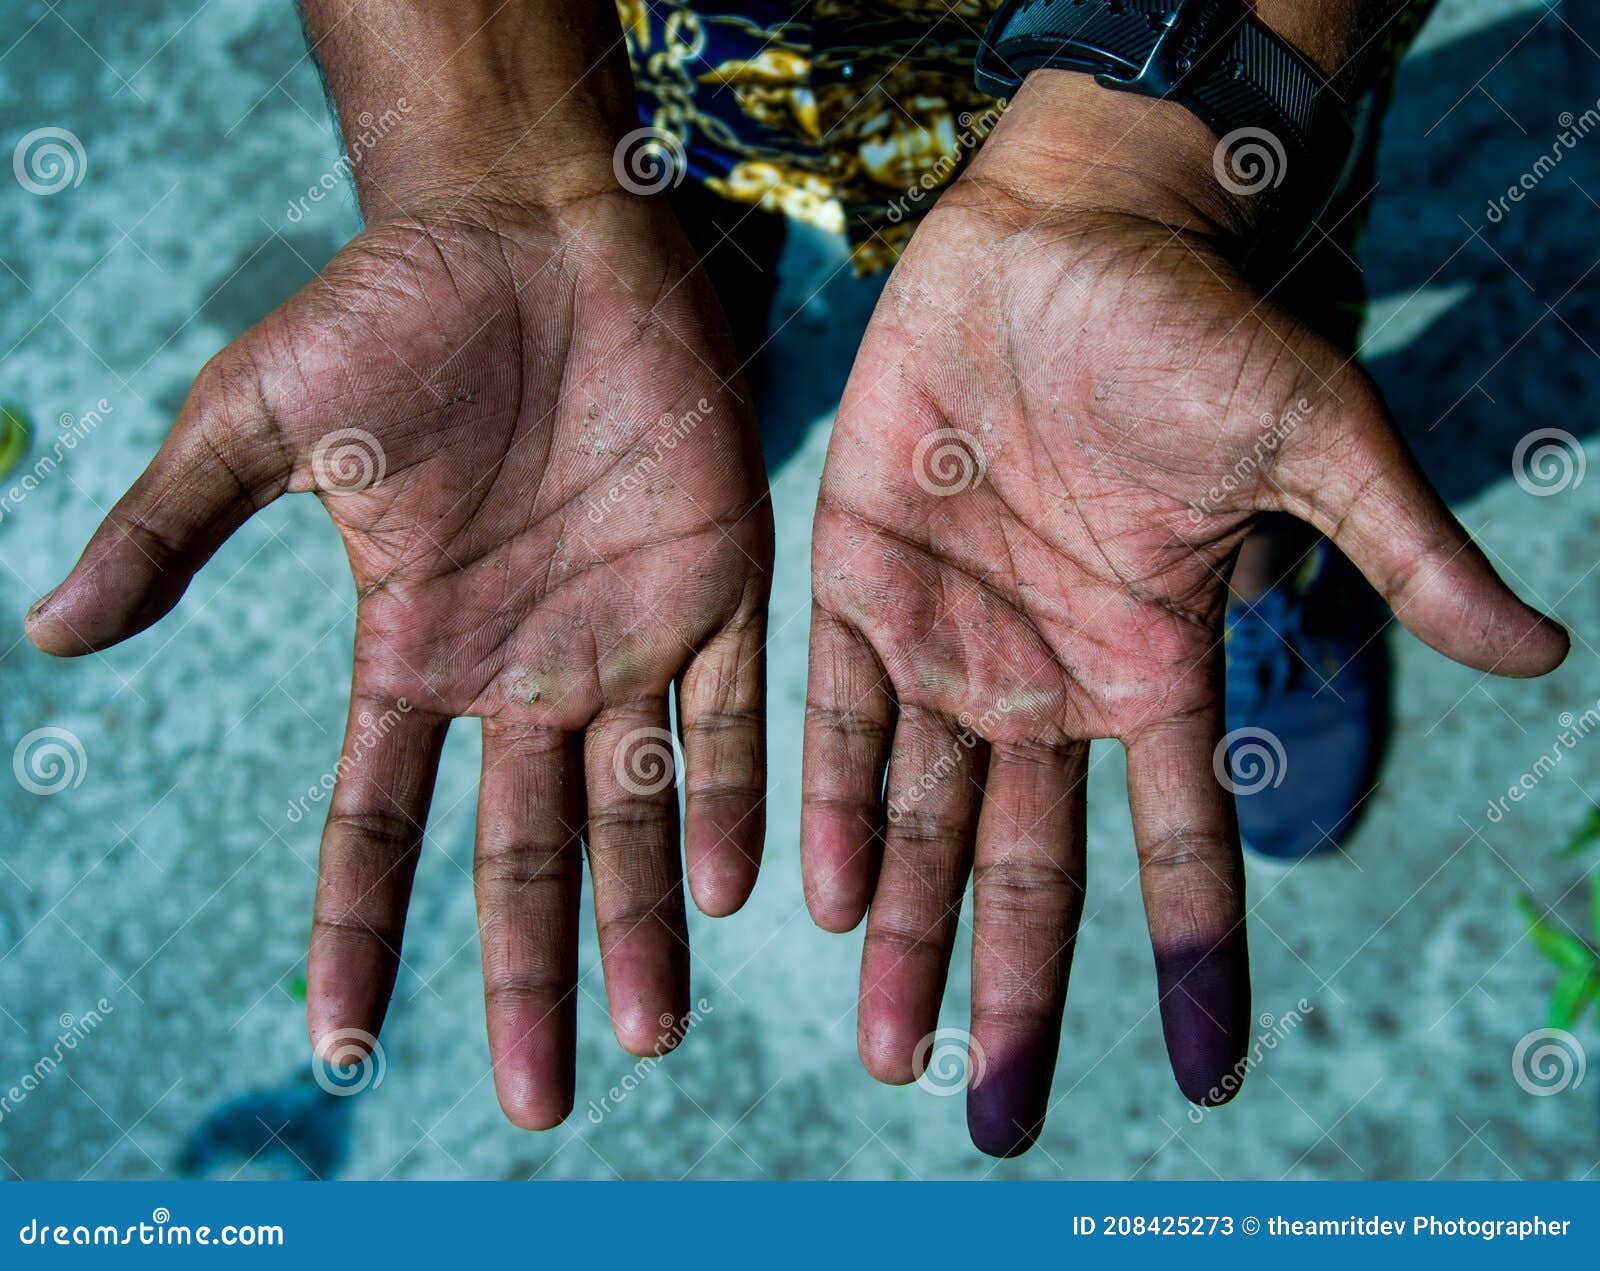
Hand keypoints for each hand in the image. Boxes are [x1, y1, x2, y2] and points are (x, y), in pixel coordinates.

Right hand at [27, 189, 772, 1128]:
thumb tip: (49, 632)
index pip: (373, 828)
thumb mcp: (258, 423)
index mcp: (412, 656)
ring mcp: (621, 641)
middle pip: (521, 859)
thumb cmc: (392, 315)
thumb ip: (173, 529)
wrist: (531, 234)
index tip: (341, 1043)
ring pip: (636, 815)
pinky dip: (734, 800)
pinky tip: (733, 888)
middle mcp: (520, 676)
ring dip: (644, 924)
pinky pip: (728, 719)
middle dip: (533, 975)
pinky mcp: (712, 589)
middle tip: (545, 1098)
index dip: (356, 936)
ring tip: (652, 1034)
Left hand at [801, 75, 1565, 1155]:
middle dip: (1013, 993)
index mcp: (1155, 669)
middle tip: (992, 1116)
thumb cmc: (1187, 331)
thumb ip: (1397, 547)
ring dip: (911, 936)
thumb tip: (1542, 655)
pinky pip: (841, 723)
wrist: (1053, 239)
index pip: (1183, 850)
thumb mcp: (1310, 437)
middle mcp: (1048, 683)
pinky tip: (828, 900)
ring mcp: (952, 643)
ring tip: (894, 1052)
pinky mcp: (862, 585)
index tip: (1207, 1075)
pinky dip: (831, 810)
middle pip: (1033, 874)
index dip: (1195, 960)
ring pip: (925, 824)